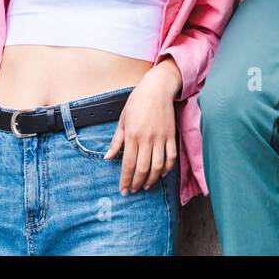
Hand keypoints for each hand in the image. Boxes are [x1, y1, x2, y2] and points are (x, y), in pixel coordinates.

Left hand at [105, 59, 181, 194]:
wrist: (157, 88)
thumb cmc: (137, 102)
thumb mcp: (122, 119)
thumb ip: (116, 141)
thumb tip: (107, 158)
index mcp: (132, 135)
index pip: (128, 164)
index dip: (125, 179)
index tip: (123, 190)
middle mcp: (147, 138)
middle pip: (143, 168)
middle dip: (137, 183)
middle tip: (133, 190)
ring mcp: (161, 138)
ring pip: (158, 166)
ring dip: (152, 179)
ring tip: (146, 185)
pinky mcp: (171, 136)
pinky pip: (171, 157)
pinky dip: (167, 168)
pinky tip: (162, 174)